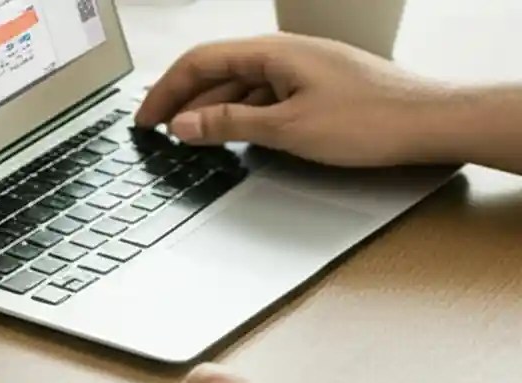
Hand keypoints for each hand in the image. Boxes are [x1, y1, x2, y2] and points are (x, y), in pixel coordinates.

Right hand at [136, 33, 451, 166]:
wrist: (429, 121)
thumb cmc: (368, 119)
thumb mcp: (286, 128)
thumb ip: (228, 123)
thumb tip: (184, 124)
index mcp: (271, 52)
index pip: (199, 62)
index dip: (165, 91)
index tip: (144, 119)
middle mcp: (283, 54)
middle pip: (215, 72)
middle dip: (181, 100)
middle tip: (156, 131)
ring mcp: (299, 70)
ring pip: (238, 86)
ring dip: (208, 110)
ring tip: (187, 139)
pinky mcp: (313, 88)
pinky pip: (262, 97)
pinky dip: (238, 115)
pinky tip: (231, 136)